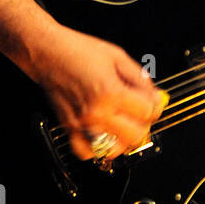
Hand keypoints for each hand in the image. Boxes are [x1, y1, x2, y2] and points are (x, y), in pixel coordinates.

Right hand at [28, 24, 169, 160]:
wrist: (48, 53)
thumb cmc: (78, 50)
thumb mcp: (118, 57)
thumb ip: (140, 79)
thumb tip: (156, 97)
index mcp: (110, 92)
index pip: (147, 112)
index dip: (154, 105)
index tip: (151, 100)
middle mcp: (96, 112)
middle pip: (136, 135)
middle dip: (143, 123)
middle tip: (140, 112)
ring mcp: (82, 123)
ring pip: (115, 149)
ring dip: (124, 139)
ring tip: (124, 124)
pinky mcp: (69, 128)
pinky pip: (87, 153)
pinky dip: (98, 148)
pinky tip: (104, 134)